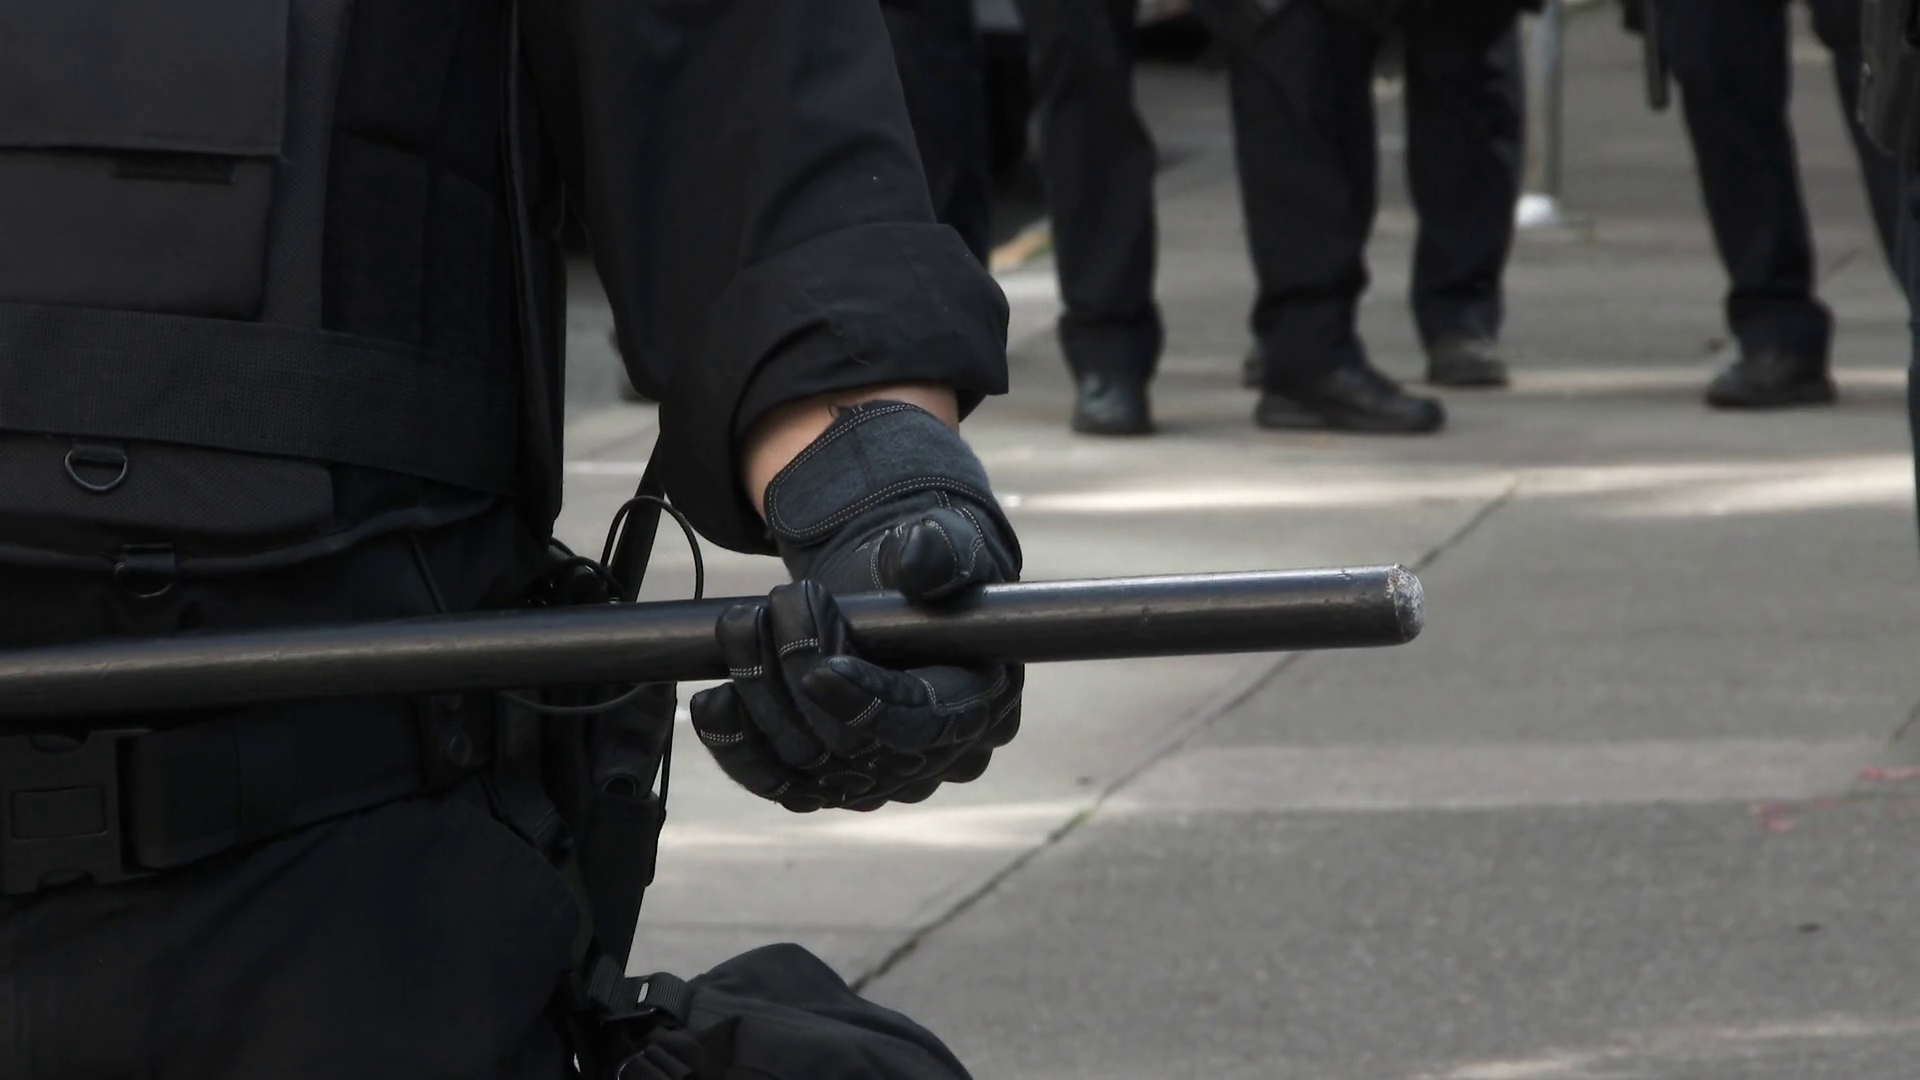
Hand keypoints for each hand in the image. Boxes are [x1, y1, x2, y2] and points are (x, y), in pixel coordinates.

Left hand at [689, 402, 1022, 811]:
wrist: (887, 586)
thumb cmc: (925, 569)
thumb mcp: (947, 543)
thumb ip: (942, 551)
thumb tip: (920, 564)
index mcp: (983, 705)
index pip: (923, 726)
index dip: (866, 705)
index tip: (817, 669)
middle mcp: (939, 758)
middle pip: (857, 750)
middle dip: (800, 677)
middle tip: (773, 605)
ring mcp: (883, 778)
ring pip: (811, 769)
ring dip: (761, 700)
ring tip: (739, 626)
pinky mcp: (833, 782)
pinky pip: (781, 785)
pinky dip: (739, 750)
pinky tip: (713, 704)